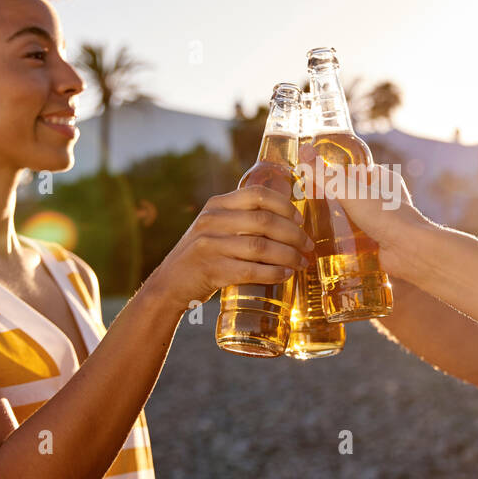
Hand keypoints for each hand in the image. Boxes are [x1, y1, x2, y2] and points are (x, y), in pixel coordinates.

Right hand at [151, 184, 314, 310]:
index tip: (300, 219)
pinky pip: (250, 269)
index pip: (257, 194)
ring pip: (260, 246)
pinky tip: (285, 274)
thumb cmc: (203, 255)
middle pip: (264, 221)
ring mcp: (209, 244)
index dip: (285, 205)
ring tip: (301, 262)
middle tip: (308, 246)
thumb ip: (241, 219)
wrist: (169, 284)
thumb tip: (289, 221)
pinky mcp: (210, 269)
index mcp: (217, 205)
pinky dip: (272, 272)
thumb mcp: (215, 227)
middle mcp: (212, 220)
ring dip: (288, 255)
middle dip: (293, 234)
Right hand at [310, 156, 431, 277]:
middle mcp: (386, 198)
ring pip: (354, 217)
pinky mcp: (379, 241)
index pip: (354, 170)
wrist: (409, 253)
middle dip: (332, 199)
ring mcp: (383, 221)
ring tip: (313, 222)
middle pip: (352, 195)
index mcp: (384, 178)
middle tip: (310, 202)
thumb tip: (303, 152)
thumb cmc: (386, 217)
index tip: (314, 177)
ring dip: (336, 221)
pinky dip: (344, 239)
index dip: (335, 173)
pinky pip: (357, 237)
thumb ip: (325, 175)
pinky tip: (327, 241)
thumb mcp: (350, 191)